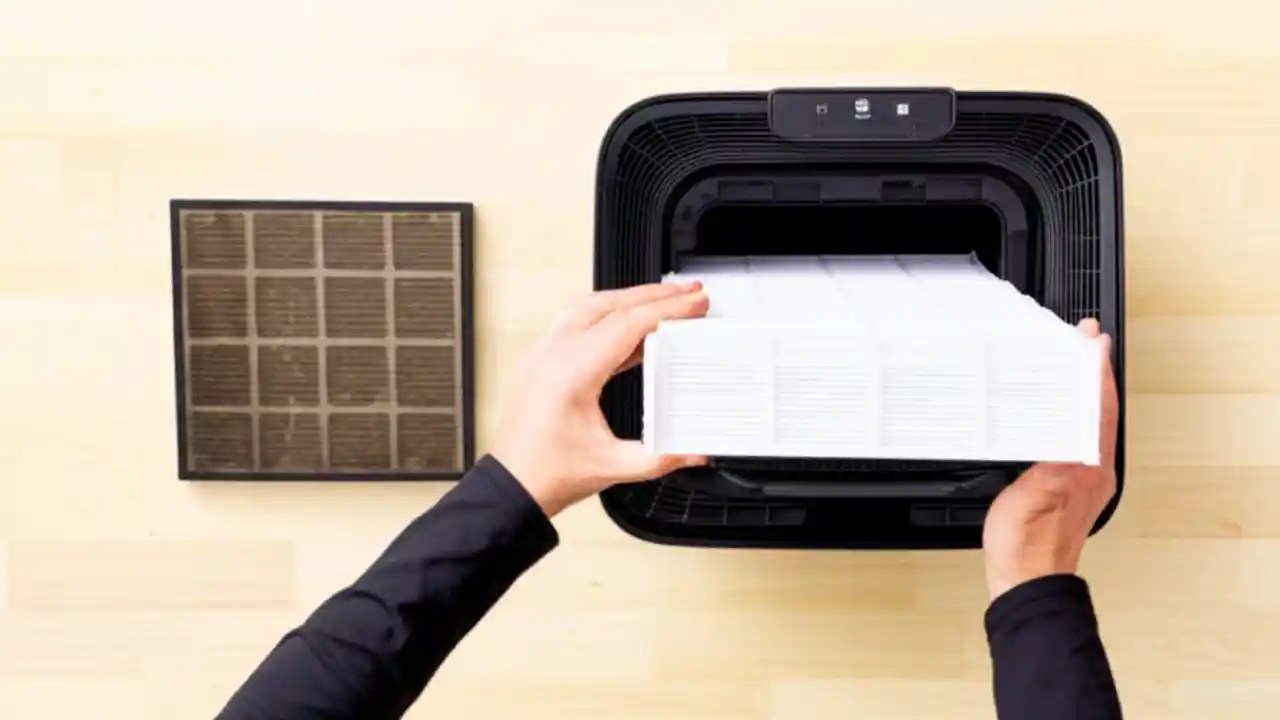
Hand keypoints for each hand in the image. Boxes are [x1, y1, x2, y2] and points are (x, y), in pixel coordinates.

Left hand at [491, 283, 710, 516]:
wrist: (512, 486)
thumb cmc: (548, 475)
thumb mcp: (615, 466)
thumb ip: (662, 457)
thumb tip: (695, 450)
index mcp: (571, 373)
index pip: (627, 324)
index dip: (667, 310)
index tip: (693, 303)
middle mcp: (552, 354)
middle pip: (609, 305)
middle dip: (653, 295)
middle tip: (687, 293)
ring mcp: (541, 354)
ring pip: (588, 306)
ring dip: (627, 299)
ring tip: (662, 300)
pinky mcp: (539, 360)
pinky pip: (574, 322)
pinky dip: (606, 316)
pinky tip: (631, 328)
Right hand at [982, 318, 1118, 600]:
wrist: (1027, 582)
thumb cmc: (1027, 545)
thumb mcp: (1037, 492)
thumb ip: (1055, 457)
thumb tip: (1067, 423)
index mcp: (1089, 467)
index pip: (1097, 406)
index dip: (1095, 371)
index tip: (1091, 341)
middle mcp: (1093, 470)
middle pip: (1097, 410)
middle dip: (1092, 374)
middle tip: (1085, 342)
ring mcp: (1084, 479)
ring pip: (1088, 423)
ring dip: (1082, 392)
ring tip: (1075, 367)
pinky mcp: (1069, 487)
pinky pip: (1076, 439)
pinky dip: (1071, 415)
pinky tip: (1059, 412)